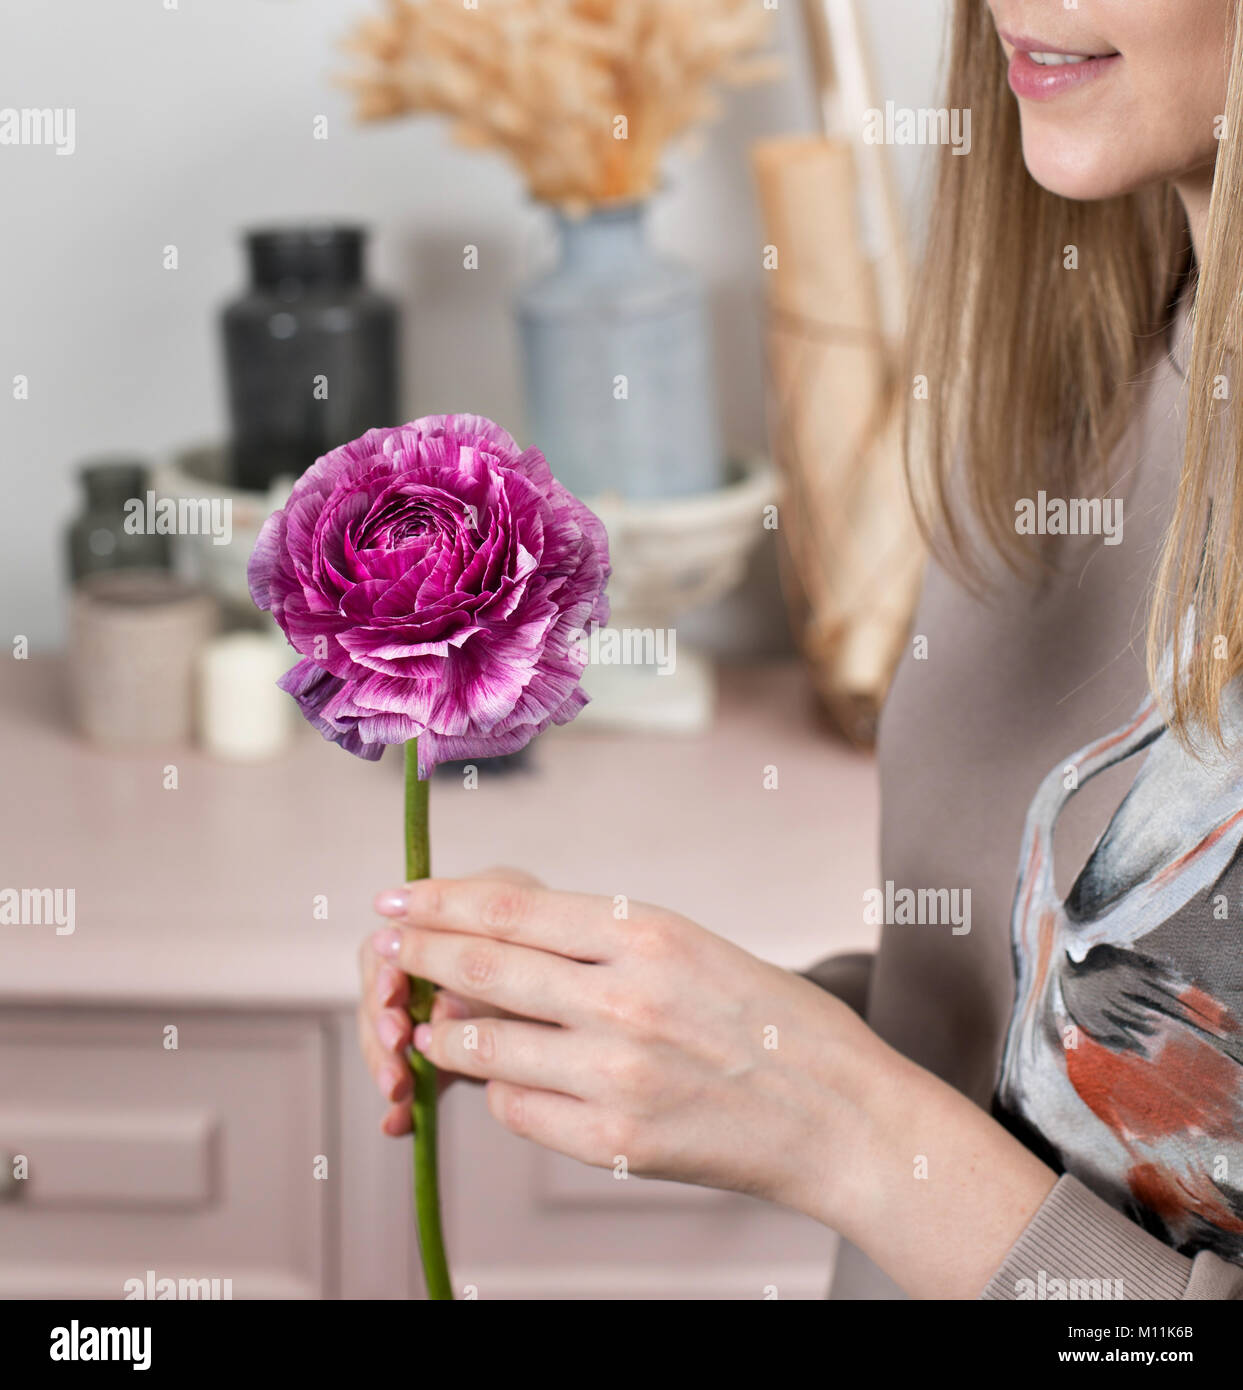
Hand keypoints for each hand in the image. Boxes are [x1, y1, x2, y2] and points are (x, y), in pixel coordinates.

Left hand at [362, 872, 1058, 1297]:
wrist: (842, 1117)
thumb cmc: (775, 1023)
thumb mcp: (695, 949)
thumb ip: (603, 946)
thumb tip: (504, 946)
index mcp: (650, 934)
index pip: (512, 906)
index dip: (440, 899)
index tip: (401, 898)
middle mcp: (625, 997)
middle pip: (483, 965)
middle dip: (420, 953)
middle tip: (387, 949)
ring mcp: (616, 1074)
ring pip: (483, 1043)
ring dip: (444, 1033)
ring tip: (434, 1027)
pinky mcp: (615, 1143)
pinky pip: (517, 1109)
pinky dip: (501, 1089)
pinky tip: (512, 1079)